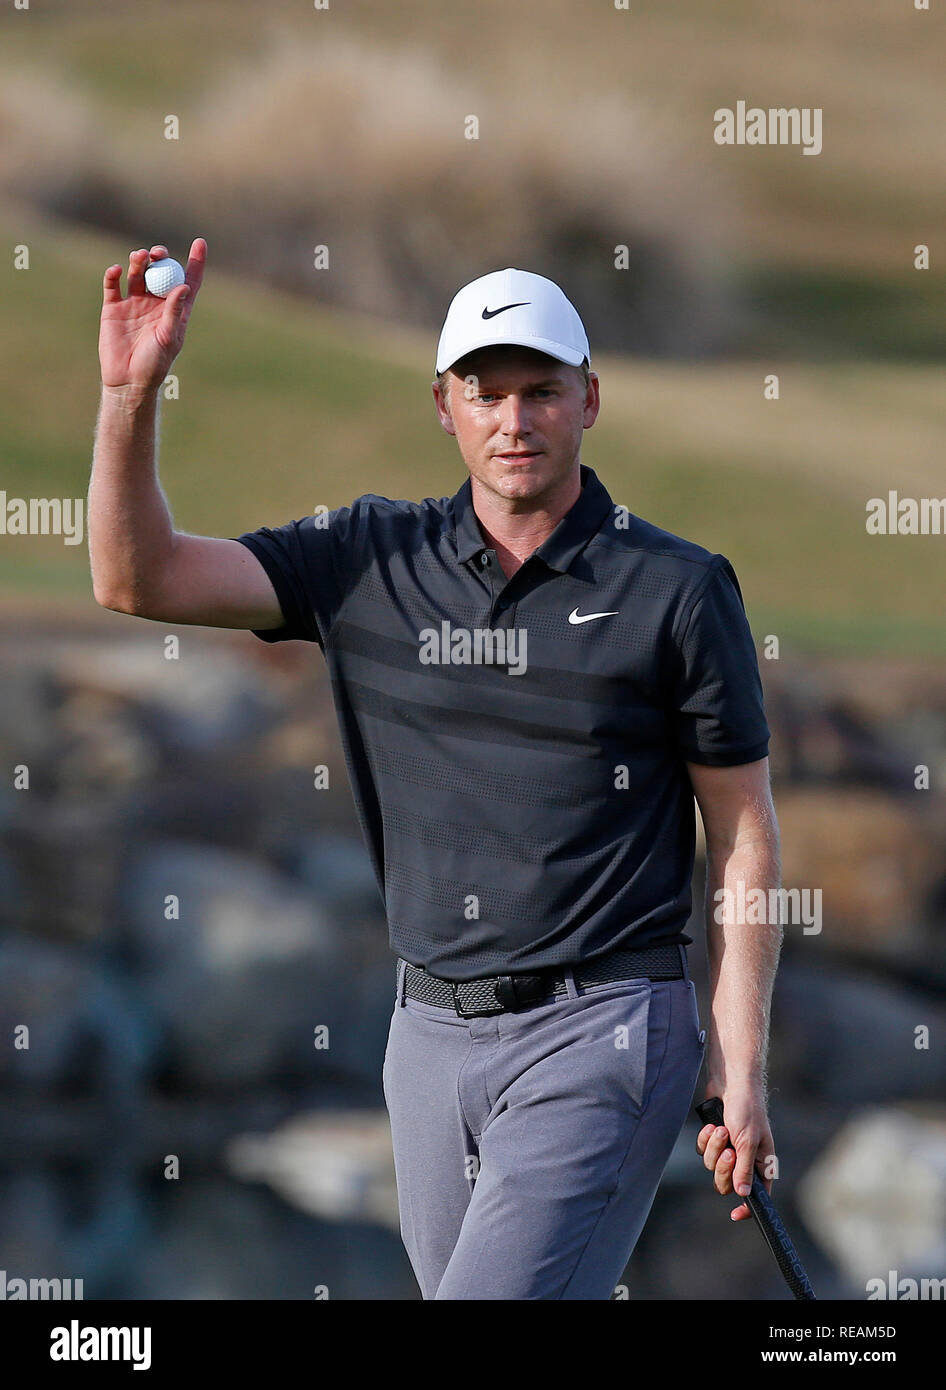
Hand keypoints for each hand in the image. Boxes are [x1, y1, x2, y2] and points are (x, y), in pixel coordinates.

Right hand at [99, 239, 205, 391]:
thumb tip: (183, 287)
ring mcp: (134, 303)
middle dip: (160, 257)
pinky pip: (113, 285)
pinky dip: (114, 275)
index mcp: (175, 309)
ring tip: (140, 257)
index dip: (195, 261)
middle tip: (157, 253)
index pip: (188, 280)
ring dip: (139, 261)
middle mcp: (155, 302)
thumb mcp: (168, 338)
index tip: (200, 242)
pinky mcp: (113, 307)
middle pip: (160, 270)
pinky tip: (117, 271)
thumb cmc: (155, 364)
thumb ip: (174, 312)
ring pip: (138, 273)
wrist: (128, 380)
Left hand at [696, 1087, 774, 1221]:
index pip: (758, 1194)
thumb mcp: (748, 1141)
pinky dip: (705, 1139)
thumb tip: (743, 1195)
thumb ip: (745, 1168)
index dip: (747, 1207)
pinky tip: (712, 1125)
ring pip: (712, 1167)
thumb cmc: (747, 1109)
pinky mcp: (713, 1139)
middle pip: (727, 1183)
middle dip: (723, 1168)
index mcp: (762, 1162)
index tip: (735, 1214)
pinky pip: (703, 1151)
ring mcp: (728, 1149)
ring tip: (721, 1130)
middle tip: (728, 1152)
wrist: (730, 1083)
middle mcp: (745, 1159)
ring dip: (714, 1148)